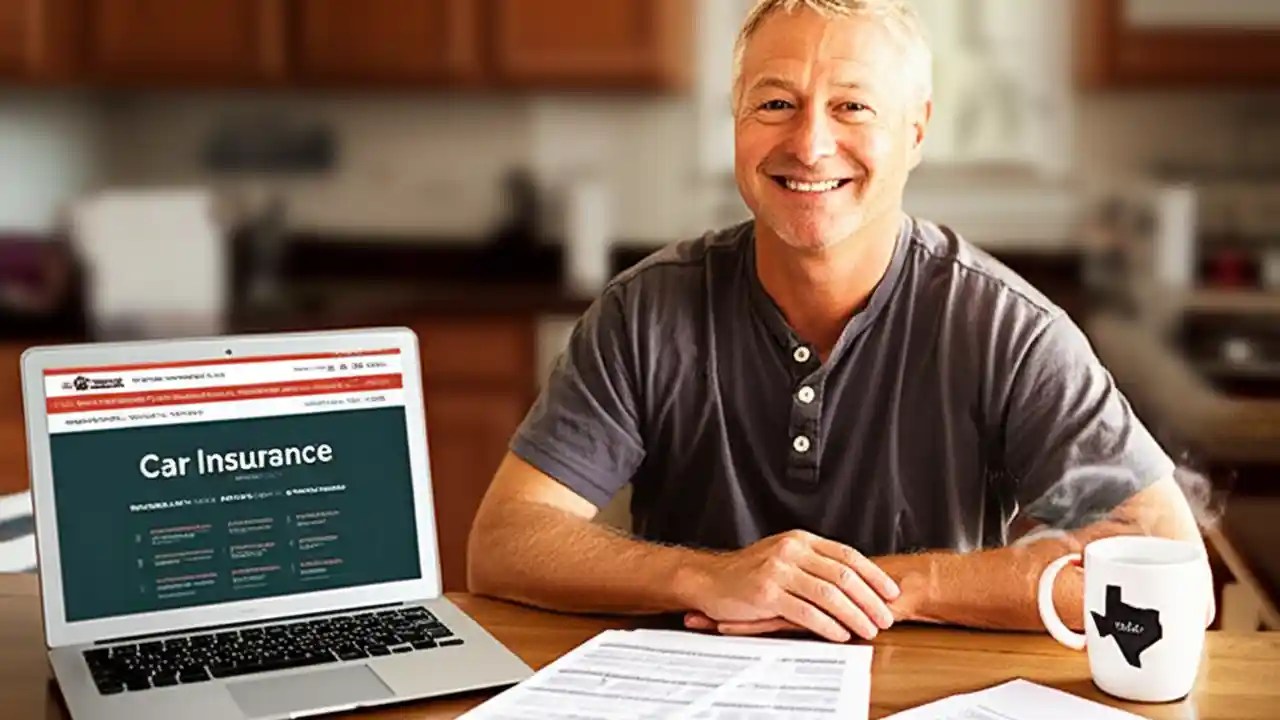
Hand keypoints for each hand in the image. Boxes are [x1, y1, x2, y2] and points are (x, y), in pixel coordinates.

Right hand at [681, 530, 899, 641]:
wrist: (709, 579)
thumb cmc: (748, 573)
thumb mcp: (783, 557)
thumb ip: (813, 564)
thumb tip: (852, 584)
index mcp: (800, 540)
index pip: (847, 555)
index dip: (873, 575)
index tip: (890, 592)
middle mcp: (791, 550)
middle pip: (843, 576)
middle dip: (869, 600)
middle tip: (885, 617)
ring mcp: (778, 570)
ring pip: (829, 594)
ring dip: (854, 615)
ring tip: (868, 629)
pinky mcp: (767, 593)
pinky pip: (806, 611)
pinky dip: (828, 625)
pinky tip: (839, 634)